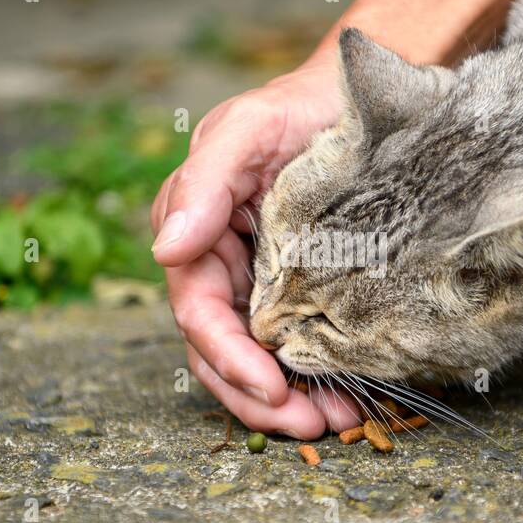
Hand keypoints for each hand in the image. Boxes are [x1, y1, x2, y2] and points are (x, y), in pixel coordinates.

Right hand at [150, 52, 361, 437]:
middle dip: (261, 398)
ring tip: (339, 423)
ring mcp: (260, 281)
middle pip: (223, 352)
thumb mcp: (247, 129)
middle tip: (313, 427)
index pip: (199, 311)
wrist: (357, 95)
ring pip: (259, 359)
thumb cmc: (297, 106)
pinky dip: (317, 378)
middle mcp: (220, 264)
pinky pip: (298, 346)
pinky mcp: (300, 291)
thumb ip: (204, 183)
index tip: (270, 388)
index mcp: (194, 231)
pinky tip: (349, 398)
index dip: (229, 357)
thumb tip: (166, 251)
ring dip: (291, 401)